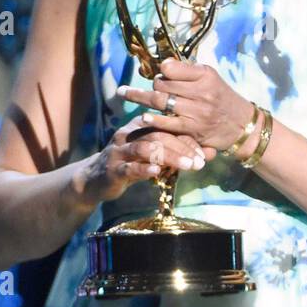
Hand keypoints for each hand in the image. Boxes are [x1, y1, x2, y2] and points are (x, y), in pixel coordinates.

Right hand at [77, 113, 207, 203]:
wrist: (95, 180)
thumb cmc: (131, 165)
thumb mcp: (155, 157)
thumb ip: (178, 153)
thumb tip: (211, 154)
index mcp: (140, 126)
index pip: (167, 127)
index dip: (187, 139)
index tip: (204, 153)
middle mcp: (128, 134)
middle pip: (159, 135)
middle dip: (182, 148)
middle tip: (199, 162)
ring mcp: (119, 151)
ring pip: (145, 148)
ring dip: (169, 156)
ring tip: (187, 166)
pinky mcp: (112, 169)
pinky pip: (129, 168)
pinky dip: (144, 169)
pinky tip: (157, 172)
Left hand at [117, 57, 256, 154]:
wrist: (242, 125)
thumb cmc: (222, 98)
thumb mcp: (211, 77)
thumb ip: (188, 71)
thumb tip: (162, 66)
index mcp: (204, 75)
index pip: (171, 68)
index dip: (160, 71)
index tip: (158, 74)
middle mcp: (201, 92)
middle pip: (163, 85)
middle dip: (150, 86)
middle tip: (134, 87)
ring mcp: (197, 112)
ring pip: (160, 102)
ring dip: (139, 98)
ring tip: (122, 93)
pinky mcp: (193, 129)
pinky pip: (168, 123)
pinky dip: (153, 119)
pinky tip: (142, 117)